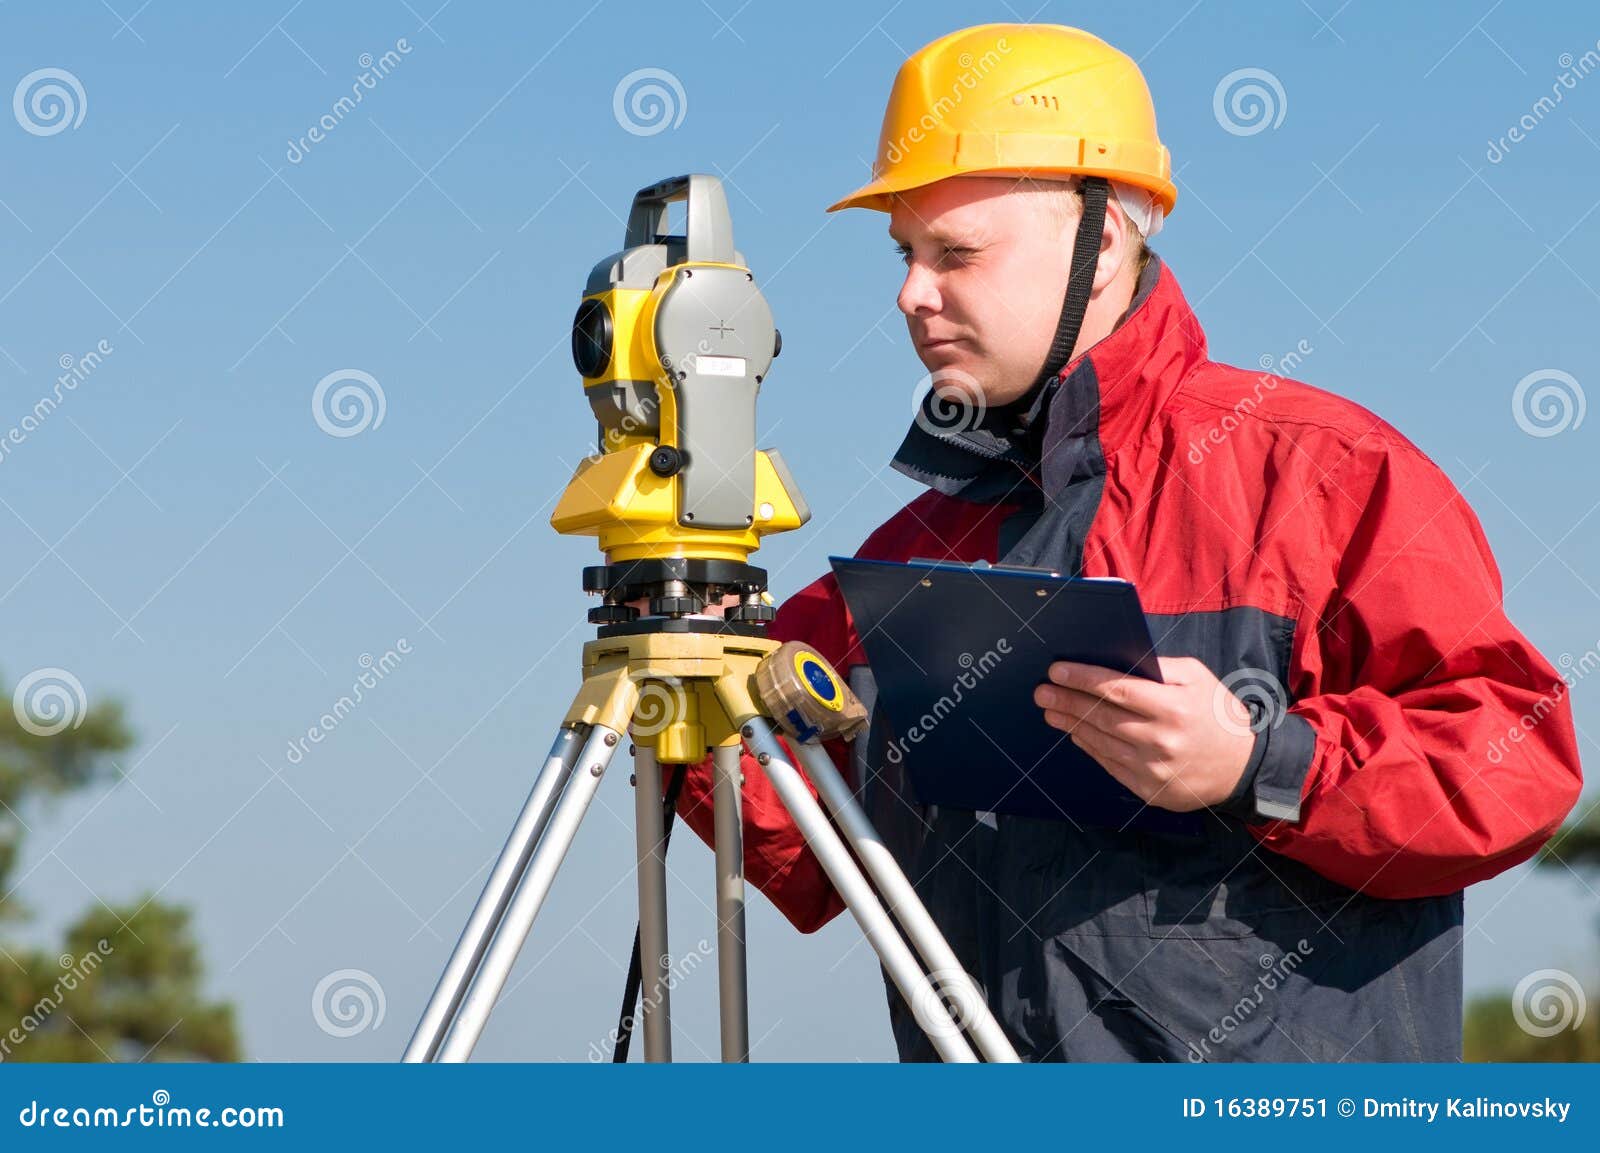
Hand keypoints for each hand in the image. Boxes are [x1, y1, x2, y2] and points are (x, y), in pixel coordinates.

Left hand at [1032, 657, 1256, 811]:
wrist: (1245, 767)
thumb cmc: (1218, 714)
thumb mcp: (1198, 678)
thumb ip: (1159, 667)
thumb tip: (1117, 660)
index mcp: (1174, 708)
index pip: (1117, 690)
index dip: (1083, 679)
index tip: (1057, 670)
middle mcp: (1161, 741)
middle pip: (1101, 717)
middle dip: (1066, 702)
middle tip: (1042, 691)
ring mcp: (1153, 770)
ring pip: (1100, 743)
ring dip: (1070, 725)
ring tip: (1051, 710)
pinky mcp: (1149, 791)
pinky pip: (1110, 765)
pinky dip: (1089, 747)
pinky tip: (1075, 734)